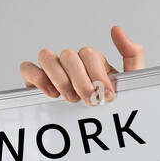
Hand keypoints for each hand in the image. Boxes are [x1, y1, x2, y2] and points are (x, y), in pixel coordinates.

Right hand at [18, 25, 144, 105]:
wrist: (102, 132)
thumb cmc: (114, 107)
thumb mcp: (131, 83)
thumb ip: (132, 55)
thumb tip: (116, 29)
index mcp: (93, 63)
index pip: (88, 53)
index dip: (97, 74)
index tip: (108, 95)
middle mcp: (72, 64)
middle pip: (69, 55)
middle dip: (81, 81)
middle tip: (90, 101)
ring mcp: (53, 71)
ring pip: (47, 56)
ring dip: (60, 78)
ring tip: (71, 98)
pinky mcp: (36, 82)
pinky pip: (27, 68)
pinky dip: (37, 77)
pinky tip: (52, 94)